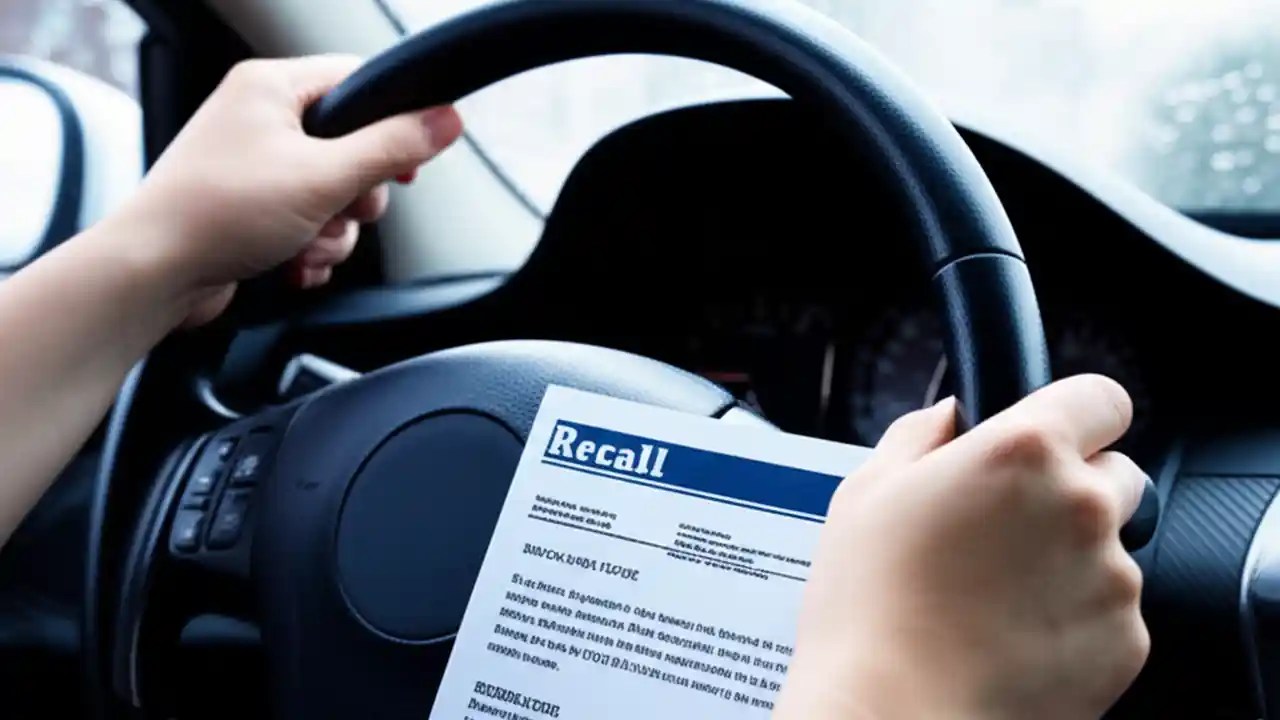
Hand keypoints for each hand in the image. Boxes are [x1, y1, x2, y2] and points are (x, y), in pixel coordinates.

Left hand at [107, 54, 462, 324]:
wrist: (154, 276)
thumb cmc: (218, 215)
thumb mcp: (324, 177)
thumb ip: (392, 147)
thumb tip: (445, 119)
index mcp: (271, 86)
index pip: (358, 81)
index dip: (394, 122)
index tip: (408, 162)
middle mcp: (260, 118)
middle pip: (354, 147)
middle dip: (357, 196)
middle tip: (339, 209)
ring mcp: (255, 164)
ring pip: (336, 194)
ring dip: (335, 231)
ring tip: (305, 244)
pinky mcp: (252, 207)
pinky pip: (310, 221)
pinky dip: (311, 248)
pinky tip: (292, 263)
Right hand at [775, 375, 1148, 719]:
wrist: (893, 712)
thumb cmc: (869, 606)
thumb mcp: (866, 491)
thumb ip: (920, 434)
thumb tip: (948, 419)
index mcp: (1023, 452)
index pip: (1101, 398)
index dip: (1075, 416)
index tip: (1054, 437)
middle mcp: (1081, 506)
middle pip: (1115, 475)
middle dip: (1070, 493)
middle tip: (1005, 531)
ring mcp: (1112, 579)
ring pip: (1110, 551)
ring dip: (1068, 563)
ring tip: (993, 598)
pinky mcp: (1124, 644)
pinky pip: (1111, 615)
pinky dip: (1074, 623)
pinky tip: (1011, 637)